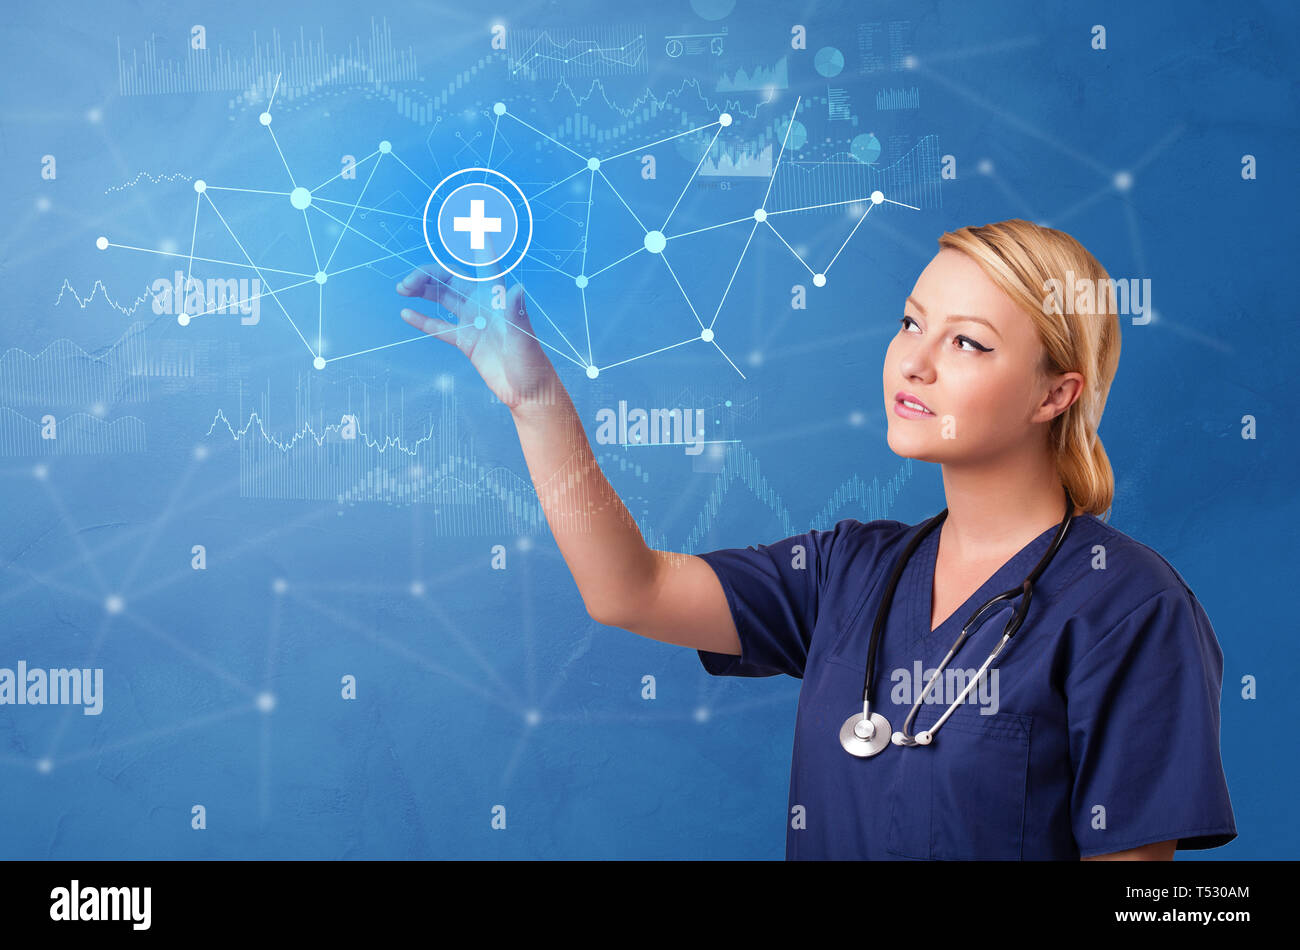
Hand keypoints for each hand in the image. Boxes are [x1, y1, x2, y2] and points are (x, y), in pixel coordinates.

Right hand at [397, 260, 559, 413]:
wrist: (528, 392)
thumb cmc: (532, 363)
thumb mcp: (524, 339)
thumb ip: (517, 314)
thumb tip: (518, 289)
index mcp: (498, 299)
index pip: (486, 267)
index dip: (480, 249)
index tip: (474, 227)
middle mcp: (483, 305)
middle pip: (452, 280)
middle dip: (428, 276)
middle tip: (407, 283)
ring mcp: (473, 322)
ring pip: (443, 299)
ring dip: (422, 292)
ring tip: (401, 289)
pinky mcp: (466, 341)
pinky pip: (440, 327)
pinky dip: (423, 320)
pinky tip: (406, 313)